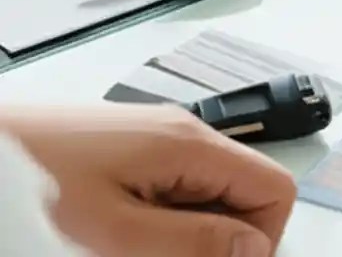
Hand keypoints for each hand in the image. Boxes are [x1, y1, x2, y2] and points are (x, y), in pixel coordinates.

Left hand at [1, 104, 296, 256]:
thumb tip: (255, 248)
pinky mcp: (129, 149)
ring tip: (130, 248)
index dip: (260, 239)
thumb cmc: (31, 186)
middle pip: (242, 191)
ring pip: (205, 194)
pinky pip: (171, 189)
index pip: (275, 188)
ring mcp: (154, 138)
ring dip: (183, 233)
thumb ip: (195, 242)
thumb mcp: (117, 234)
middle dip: (215, 238)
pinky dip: (157, 219)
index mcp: (188, 143)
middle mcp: (180, 131)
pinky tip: (117, 234)